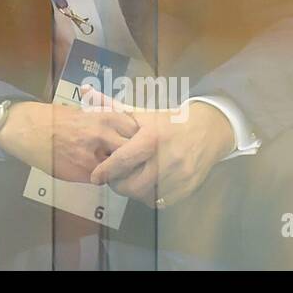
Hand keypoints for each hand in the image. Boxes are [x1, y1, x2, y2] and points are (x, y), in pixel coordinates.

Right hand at [0, 99, 138, 181]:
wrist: (27, 130)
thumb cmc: (53, 118)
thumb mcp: (82, 112)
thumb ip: (103, 122)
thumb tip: (122, 131)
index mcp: (103, 117)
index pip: (135, 130)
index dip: (137, 136)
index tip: (136, 140)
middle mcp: (101, 136)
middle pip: (132, 151)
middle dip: (133, 155)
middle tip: (131, 158)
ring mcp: (92, 157)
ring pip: (118, 168)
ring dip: (118, 169)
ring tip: (114, 167)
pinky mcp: (81, 174)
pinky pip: (101, 179)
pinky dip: (101, 177)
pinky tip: (96, 173)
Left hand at [87, 95, 234, 207]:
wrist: (208, 130)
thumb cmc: (168, 121)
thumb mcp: (142, 113)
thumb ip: (111, 107)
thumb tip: (84, 91)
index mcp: (152, 137)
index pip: (123, 160)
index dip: (105, 171)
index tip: (95, 177)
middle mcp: (166, 159)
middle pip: (132, 184)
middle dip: (117, 184)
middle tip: (112, 178)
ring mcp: (179, 176)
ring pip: (144, 195)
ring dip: (132, 191)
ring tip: (129, 180)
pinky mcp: (187, 189)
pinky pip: (159, 201)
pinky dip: (148, 195)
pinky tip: (146, 184)